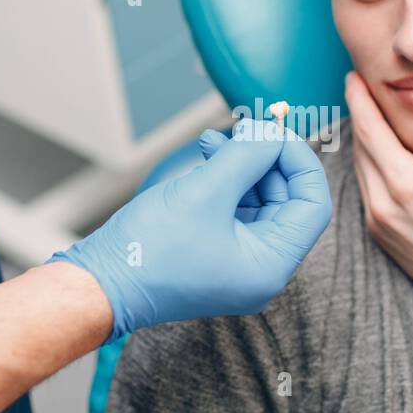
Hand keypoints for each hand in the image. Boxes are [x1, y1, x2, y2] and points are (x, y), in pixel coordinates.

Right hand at [51, 119, 331, 341]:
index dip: (299, 160)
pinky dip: (226, 181)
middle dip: (266, 159)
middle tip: (243, 128)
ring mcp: (239, 263)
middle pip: (287, 200)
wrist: (100, 284)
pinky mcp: (216, 253)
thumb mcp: (205, 191)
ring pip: (260, 201)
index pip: (312, 205)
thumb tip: (272, 132)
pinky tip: (208, 155)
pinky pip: (235, 210)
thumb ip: (247, 157)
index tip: (275, 131)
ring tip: (213, 140)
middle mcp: (261, 269)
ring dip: (243, 165)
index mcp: (271, 265)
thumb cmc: (149, 249)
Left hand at [344, 71, 412, 307]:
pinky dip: (368, 169)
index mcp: (408, 184)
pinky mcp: (379, 236)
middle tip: (361, 89)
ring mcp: (377, 222)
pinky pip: (365, 191)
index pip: (370, 129)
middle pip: (360, 146)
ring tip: (369, 118)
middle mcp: (383, 202)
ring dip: (363, 142)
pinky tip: (380, 158)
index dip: (359, 99)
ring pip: (360, 169)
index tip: (353, 76)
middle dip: (360, 115)